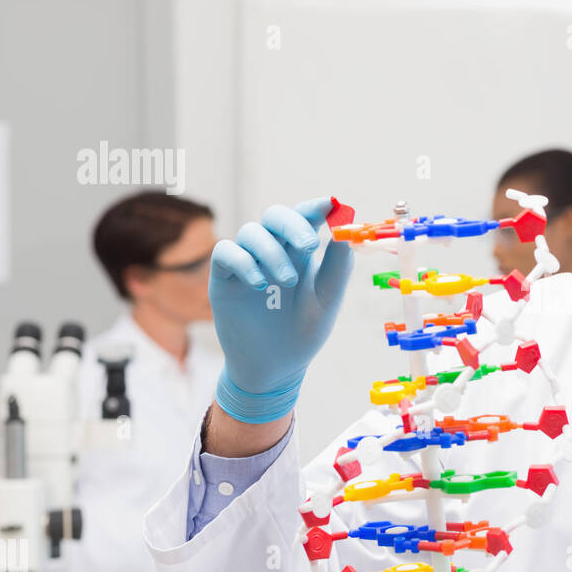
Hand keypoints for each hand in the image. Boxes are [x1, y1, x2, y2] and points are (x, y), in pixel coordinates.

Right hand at [209, 197, 352, 422]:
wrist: (275, 367)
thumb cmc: (303, 333)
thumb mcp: (327, 300)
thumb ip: (337, 267)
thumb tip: (347, 231)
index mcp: (299, 253)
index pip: (304, 217)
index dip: (316, 207)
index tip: (331, 204)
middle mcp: (272, 251)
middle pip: (275, 215)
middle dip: (293, 224)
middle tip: (310, 245)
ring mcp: (247, 262)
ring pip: (251, 232)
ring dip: (272, 251)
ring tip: (289, 281)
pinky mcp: (224, 278)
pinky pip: (226, 253)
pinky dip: (243, 262)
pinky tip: (260, 284)